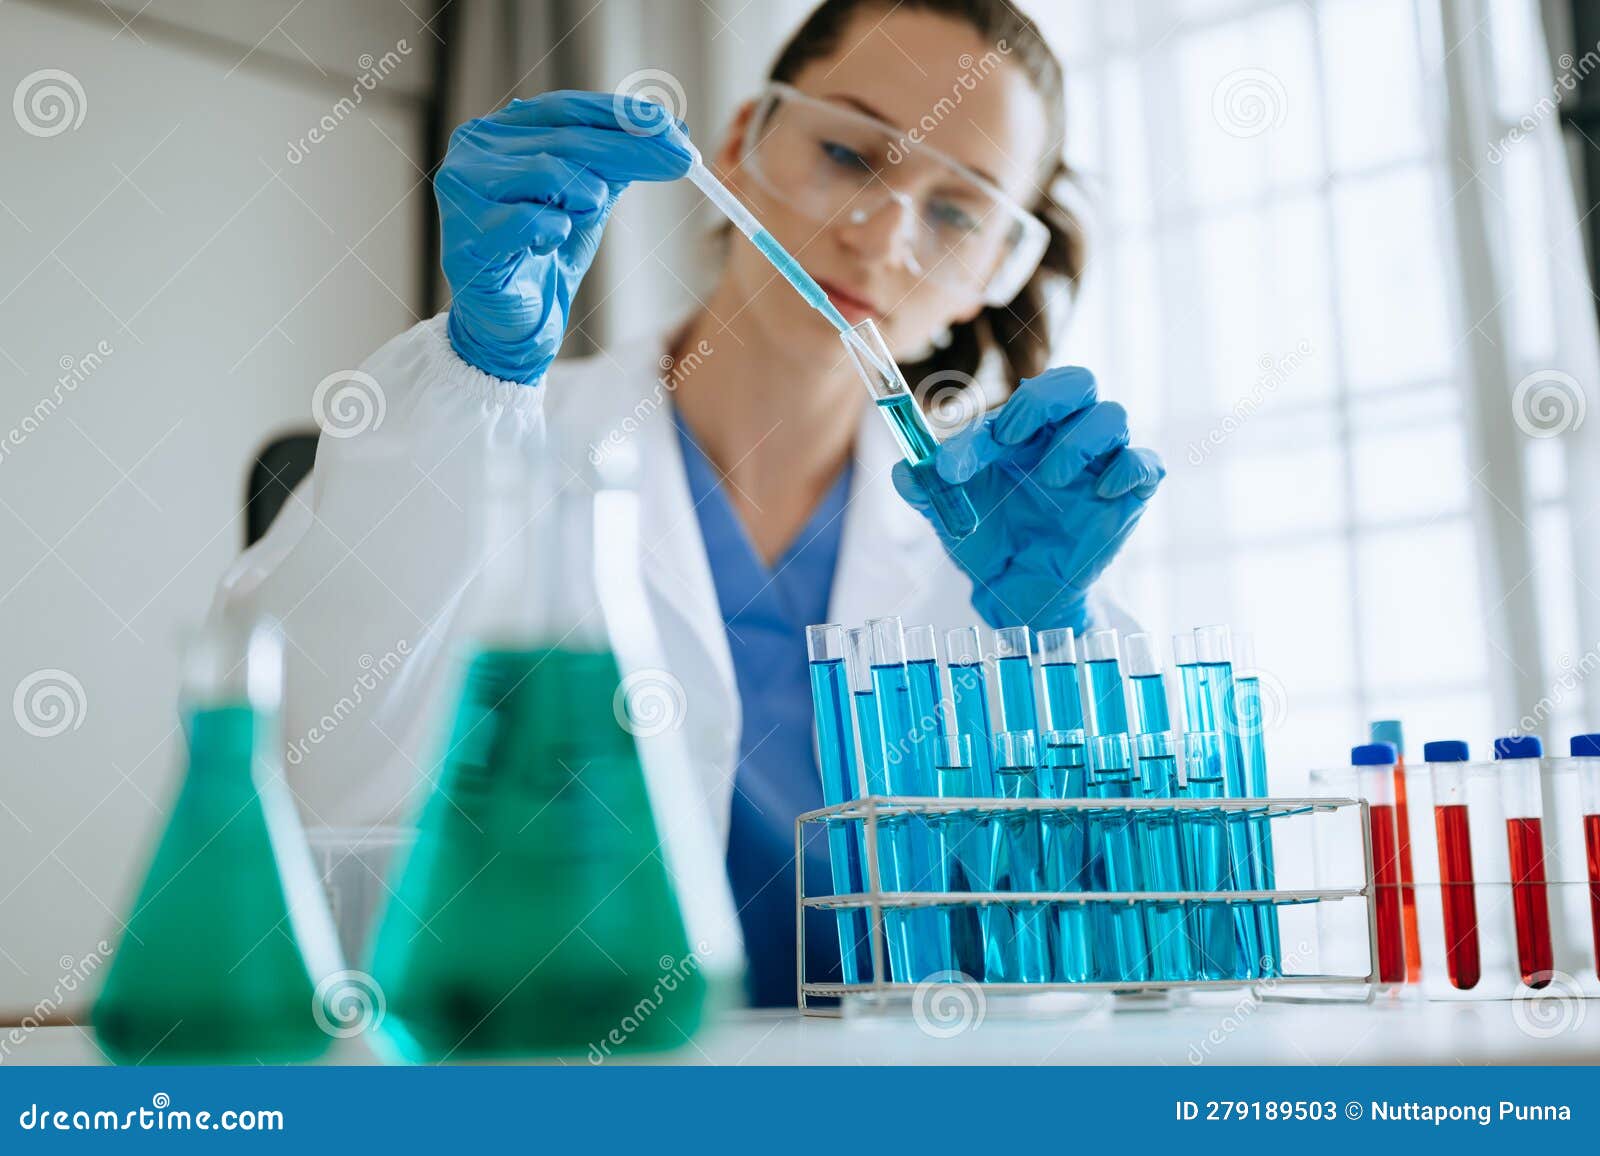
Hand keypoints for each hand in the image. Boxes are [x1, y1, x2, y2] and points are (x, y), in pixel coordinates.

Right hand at [435, 91, 693, 383]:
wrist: (516, 326)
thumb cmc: (545, 258)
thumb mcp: (589, 201)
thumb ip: (615, 164)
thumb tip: (671, 130)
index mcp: (500, 132)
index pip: (567, 109)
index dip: (624, 117)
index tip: (677, 130)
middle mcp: (474, 150)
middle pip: (568, 139)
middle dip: (633, 151)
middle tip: (683, 162)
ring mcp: (463, 192)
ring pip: (551, 174)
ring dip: (585, 200)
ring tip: (575, 222)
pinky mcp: (467, 238)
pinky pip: (532, 222)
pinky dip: (554, 233)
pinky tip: (547, 246)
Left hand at [892, 366, 1163, 632]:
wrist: (1015, 591)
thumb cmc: (986, 541)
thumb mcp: (948, 516)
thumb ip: (926, 490)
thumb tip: (906, 471)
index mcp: (1023, 432)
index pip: (1014, 404)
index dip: (984, 429)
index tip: (949, 468)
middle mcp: (1063, 438)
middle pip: (1078, 382)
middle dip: (1045, 398)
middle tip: (1012, 435)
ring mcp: (1098, 466)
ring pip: (1112, 417)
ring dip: (1078, 441)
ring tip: (1048, 479)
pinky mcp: (1127, 497)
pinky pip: (1146, 465)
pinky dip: (1127, 470)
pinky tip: (1098, 494)